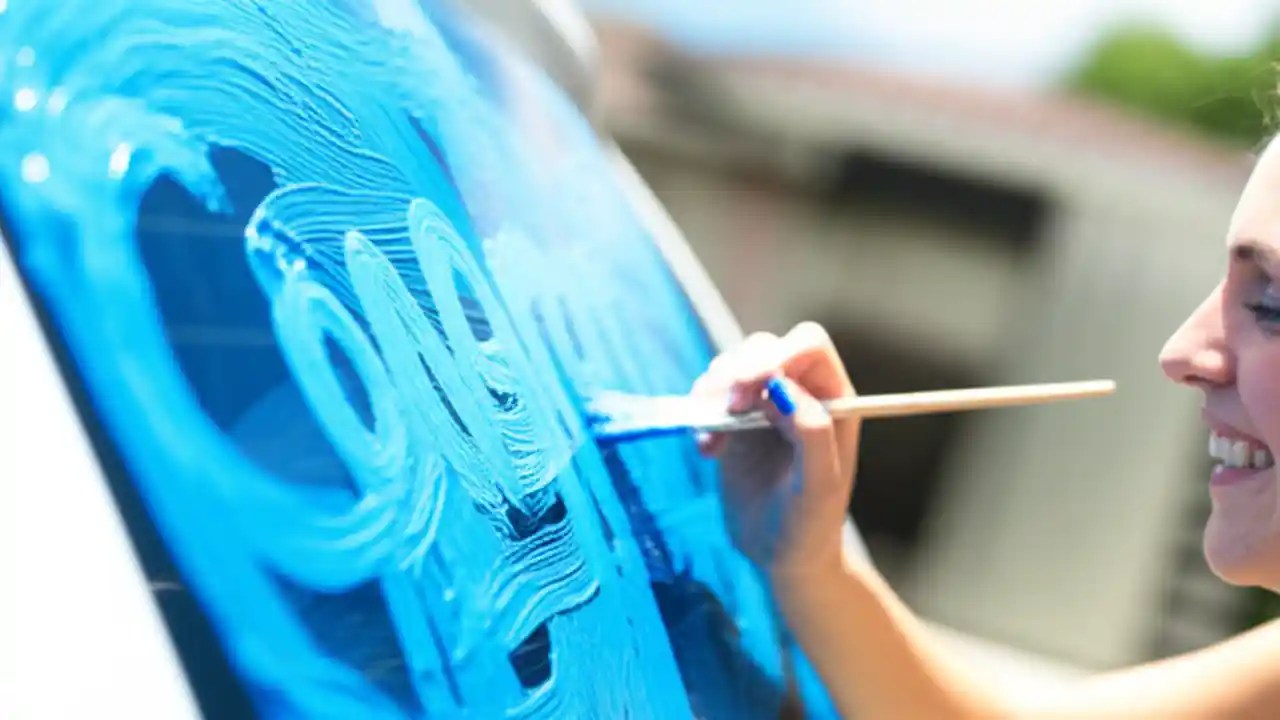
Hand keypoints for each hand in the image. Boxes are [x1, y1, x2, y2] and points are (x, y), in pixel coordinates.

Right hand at [693, 322, 859, 581]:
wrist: (782, 557)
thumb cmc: (811, 526)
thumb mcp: (819, 488)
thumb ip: (811, 434)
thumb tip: (781, 387)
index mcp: (835, 398)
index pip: (808, 345)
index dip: (778, 355)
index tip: (751, 388)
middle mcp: (800, 393)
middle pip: (764, 347)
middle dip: (739, 371)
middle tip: (729, 411)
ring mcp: (764, 405)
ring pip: (732, 365)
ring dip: (714, 391)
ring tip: (714, 437)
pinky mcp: (734, 422)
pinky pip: (710, 395)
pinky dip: (699, 413)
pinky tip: (707, 451)